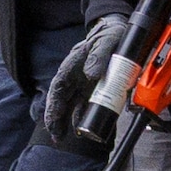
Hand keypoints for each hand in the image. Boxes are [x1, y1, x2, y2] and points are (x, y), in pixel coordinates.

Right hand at [46, 14, 128, 140]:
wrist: (117, 32)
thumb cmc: (108, 35)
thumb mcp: (106, 42)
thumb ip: (99, 56)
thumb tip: (91, 74)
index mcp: (72, 66)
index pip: (58, 87)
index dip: (54, 103)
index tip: (53, 117)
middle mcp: (75, 78)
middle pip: (61, 100)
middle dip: (56, 118)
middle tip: (56, 135)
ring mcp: (83, 85)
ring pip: (70, 106)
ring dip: (66, 122)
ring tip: (62, 137)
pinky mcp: (94, 90)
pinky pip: (85, 106)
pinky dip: (82, 118)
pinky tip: (83, 128)